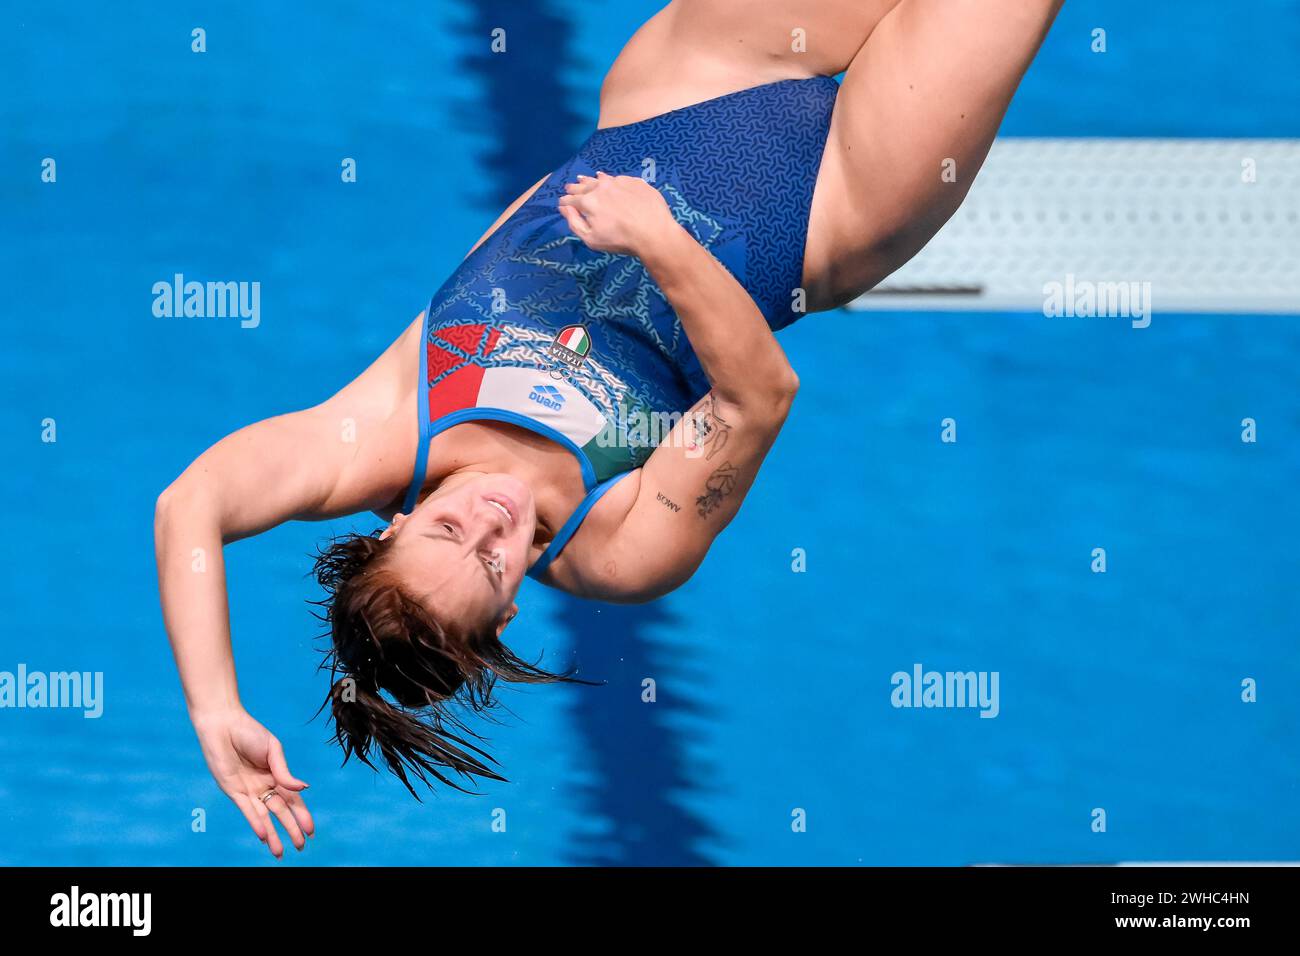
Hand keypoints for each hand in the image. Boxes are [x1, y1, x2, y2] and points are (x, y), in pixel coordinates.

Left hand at [191, 706, 314, 859]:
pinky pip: (247, 810)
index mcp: (276, 775)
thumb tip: (304, 790)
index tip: (311, 830)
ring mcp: (248, 790)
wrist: (223, 724)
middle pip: (281, 812)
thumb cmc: (249, 732)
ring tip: (281, 852)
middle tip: (301, 846)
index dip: (302, 815)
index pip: (293, 800)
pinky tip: (263, 836)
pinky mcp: (232, 791)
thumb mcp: (274, 751)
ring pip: (264, 817)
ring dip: (273, 835)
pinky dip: (256, 823)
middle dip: (291, 829)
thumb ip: (285, 773)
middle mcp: (263, 786)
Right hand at [557, 171, 681, 256]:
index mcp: (588, 201)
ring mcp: (619, 182)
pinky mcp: (634, 182)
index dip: (564, 202)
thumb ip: (574, 222)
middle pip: (583, 185)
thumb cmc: (620, 240)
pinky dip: (610, 181)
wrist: (654, 231)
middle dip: (574, 187)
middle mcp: (601, 186)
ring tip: (584, 179)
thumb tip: (563, 208)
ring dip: (590, 180)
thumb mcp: (591, 239)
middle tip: (569, 187)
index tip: (562, 203)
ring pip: (600, 179)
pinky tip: (610, 181)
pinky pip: (618, 179)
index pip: (571, 200)